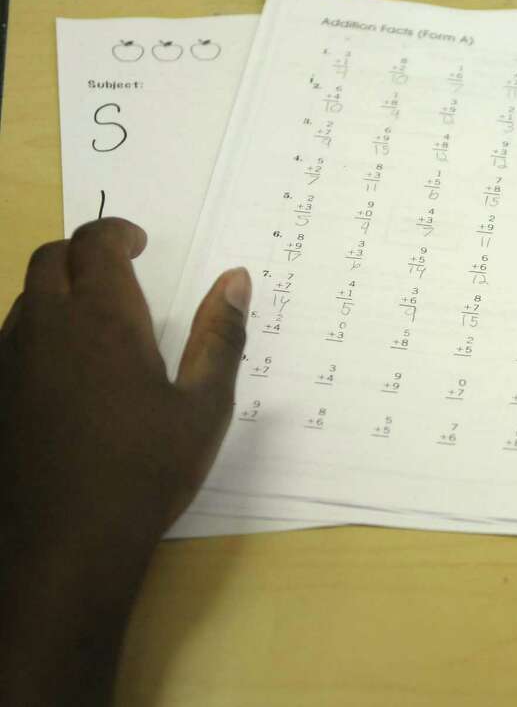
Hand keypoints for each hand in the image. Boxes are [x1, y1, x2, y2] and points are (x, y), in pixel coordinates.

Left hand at [0, 218, 249, 704]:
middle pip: (51, 259)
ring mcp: (12, 360)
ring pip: (26, 297)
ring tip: (98, 319)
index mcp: (104, 320)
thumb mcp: (204, 408)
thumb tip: (236, 279)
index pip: (95, 244)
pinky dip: (38, 327)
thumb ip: (221, 338)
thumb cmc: (146, 471)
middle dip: (84, 253)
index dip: (116, 233)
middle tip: (120, 272)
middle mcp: (47, 327)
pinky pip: (11, 336)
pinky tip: (67, 368)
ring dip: (59, 289)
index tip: (140, 244)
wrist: (63, 543)